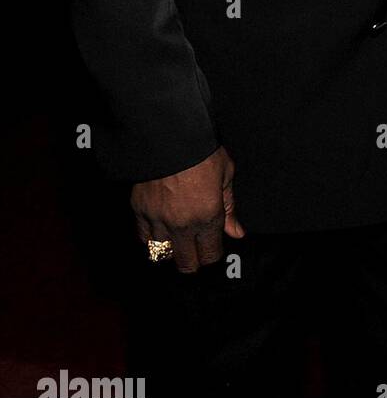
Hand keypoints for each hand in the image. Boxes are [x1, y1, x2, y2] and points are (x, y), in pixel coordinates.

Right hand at [132, 145, 244, 273]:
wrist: (169, 134)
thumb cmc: (201, 150)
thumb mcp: (226, 174)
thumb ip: (230, 207)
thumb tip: (236, 232)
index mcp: (208, 216)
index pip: (210, 255)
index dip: (212, 254)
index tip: (212, 246)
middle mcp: (183, 224)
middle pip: (186, 263)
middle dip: (192, 259)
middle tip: (195, 248)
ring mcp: (158, 220)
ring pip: (162, 254)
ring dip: (170, 249)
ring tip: (177, 238)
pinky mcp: (140, 211)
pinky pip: (144, 237)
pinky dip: (151, 237)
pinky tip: (160, 227)